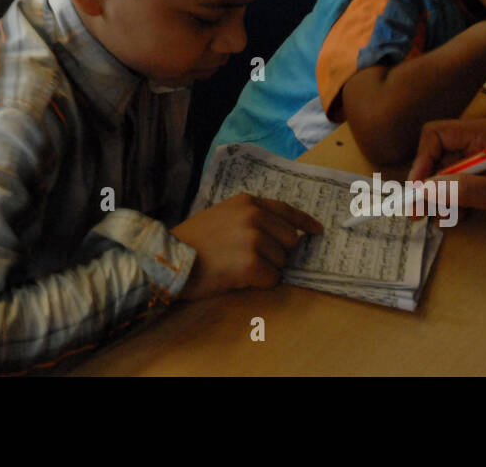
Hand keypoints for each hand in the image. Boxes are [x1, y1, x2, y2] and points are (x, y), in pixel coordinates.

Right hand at [172, 193, 322, 300]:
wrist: (168, 258)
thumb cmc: (192, 241)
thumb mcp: (221, 215)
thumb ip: (250, 217)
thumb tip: (280, 234)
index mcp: (247, 202)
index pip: (287, 210)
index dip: (304, 223)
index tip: (317, 232)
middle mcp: (254, 216)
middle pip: (290, 241)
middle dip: (277, 254)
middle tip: (250, 259)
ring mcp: (254, 238)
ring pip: (282, 262)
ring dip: (266, 270)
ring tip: (237, 267)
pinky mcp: (251, 263)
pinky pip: (272, 279)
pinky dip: (259, 283)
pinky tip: (237, 277)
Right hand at [407, 118, 485, 230]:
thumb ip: (462, 190)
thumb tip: (423, 190)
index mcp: (484, 133)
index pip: (435, 134)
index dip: (421, 161)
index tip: (418, 190)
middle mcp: (481, 141)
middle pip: (439, 155)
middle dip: (427, 184)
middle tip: (419, 213)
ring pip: (448, 172)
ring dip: (440, 196)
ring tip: (439, 220)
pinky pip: (464, 183)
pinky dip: (456, 200)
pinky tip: (457, 219)